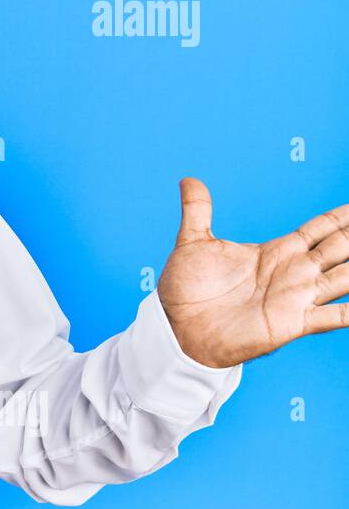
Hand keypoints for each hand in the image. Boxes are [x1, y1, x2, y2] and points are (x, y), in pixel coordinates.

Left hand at [158, 177, 348, 367]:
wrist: (177, 328)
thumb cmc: (187, 290)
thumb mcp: (193, 243)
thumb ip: (197, 210)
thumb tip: (188, 180)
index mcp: (278, 251)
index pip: (323, 228)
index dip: (346, 215)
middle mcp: (296, 272)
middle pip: (343, 246)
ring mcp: (299, 297)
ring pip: (348, 276)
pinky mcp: (295, 323)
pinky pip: (338, 316)